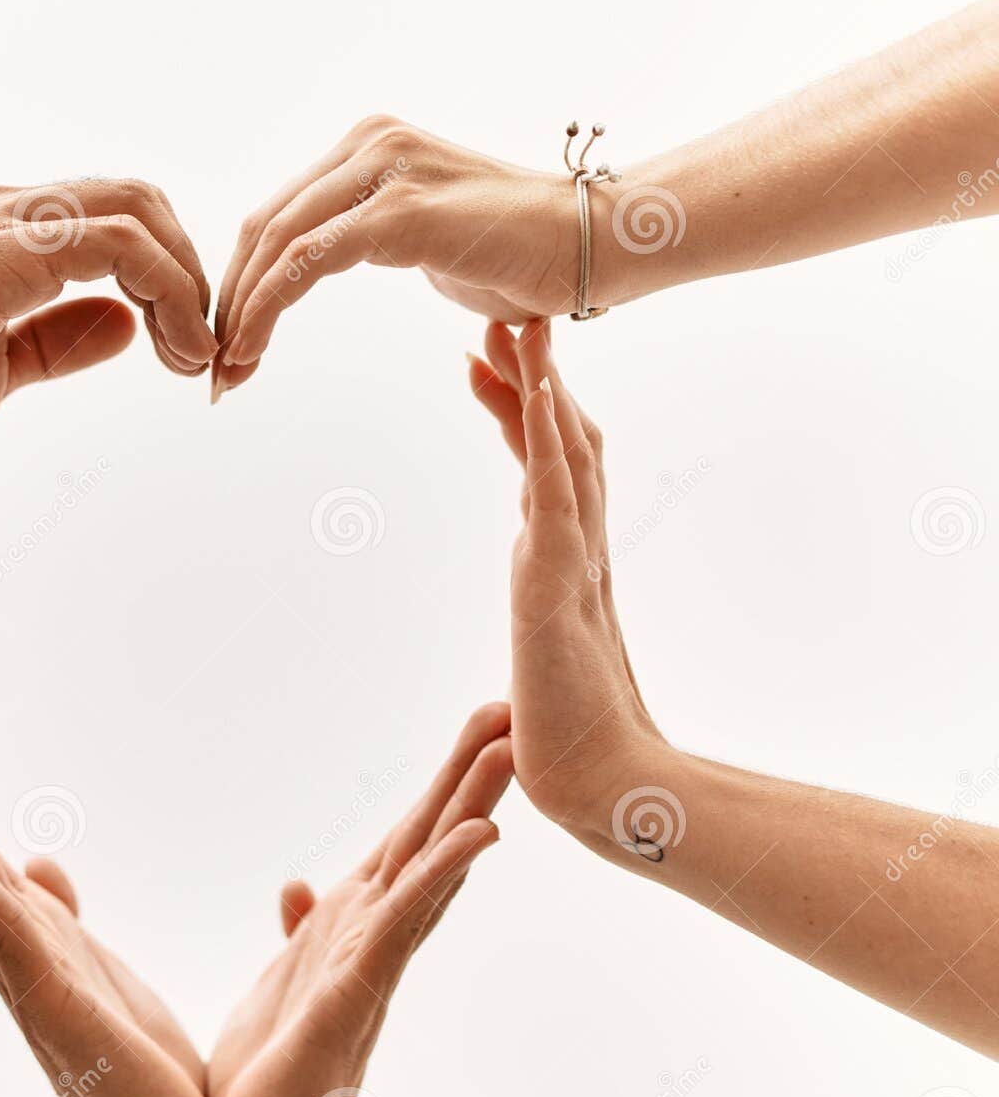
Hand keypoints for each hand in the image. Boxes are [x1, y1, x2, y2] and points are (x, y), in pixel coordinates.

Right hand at [0, 179, 216, 466]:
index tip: (188, 351)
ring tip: (195, 356)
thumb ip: (55, 342)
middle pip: (140, 201)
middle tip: (203, 350)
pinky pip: (117, 245)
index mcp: (2, 235)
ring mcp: (1, 226)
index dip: (171, 279)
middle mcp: (4, 214)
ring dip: (190, 285)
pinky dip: (168, 291)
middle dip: (193, 273)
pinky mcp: (1, 256)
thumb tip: (127, 325)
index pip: (118, 221)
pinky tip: (174, 349)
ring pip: (139, 211)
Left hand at [207, 708, 512, 1096]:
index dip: (444, 784)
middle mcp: (376, 932)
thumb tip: (299, 886)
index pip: (408, 839)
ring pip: (429, 866)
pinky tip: (477, 837)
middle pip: (430, 836)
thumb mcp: (283, 978)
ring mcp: (373, 959)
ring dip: (467, 806)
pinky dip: (440, 876)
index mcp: (355, 923)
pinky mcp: (356, 990)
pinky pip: (404, 922)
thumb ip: (303, 929)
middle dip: (468, 773)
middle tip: (514, 707)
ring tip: (508, 750)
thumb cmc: (274, 1070)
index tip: (483, 729)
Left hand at [213, 117, 572, 397]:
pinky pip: (308, 260)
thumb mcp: (422, 241)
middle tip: (212, 369)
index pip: (279, 215)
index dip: (240, 282)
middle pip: (265, 226)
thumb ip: (366, 240)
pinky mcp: (400, 209)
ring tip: (227, 372)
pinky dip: (269, 308)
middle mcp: (369, 144)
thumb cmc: (517, 255)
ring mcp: (385, 169)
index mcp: (367, 148)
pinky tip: (251, 350)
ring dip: (242, 313)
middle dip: (230, 303)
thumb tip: (318, 266)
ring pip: (277, 241)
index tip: (226, 344)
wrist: (592, 246)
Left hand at [466, 319, 666, 836]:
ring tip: (515, 320)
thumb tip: (529, 627)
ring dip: (538, 383)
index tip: (494, 365)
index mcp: (571, 567)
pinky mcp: (563, 583)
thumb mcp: (545, 664)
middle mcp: (580, 552)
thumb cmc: (571, 738)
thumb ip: (543, 629)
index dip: (526, 414)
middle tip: (503, 312)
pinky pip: (555, 494)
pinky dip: (543, 437)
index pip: (550, 472)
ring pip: (561, 452)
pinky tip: (533, 388)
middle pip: (559, 443)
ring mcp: (576, 562)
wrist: (603, 785)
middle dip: (532, 377)